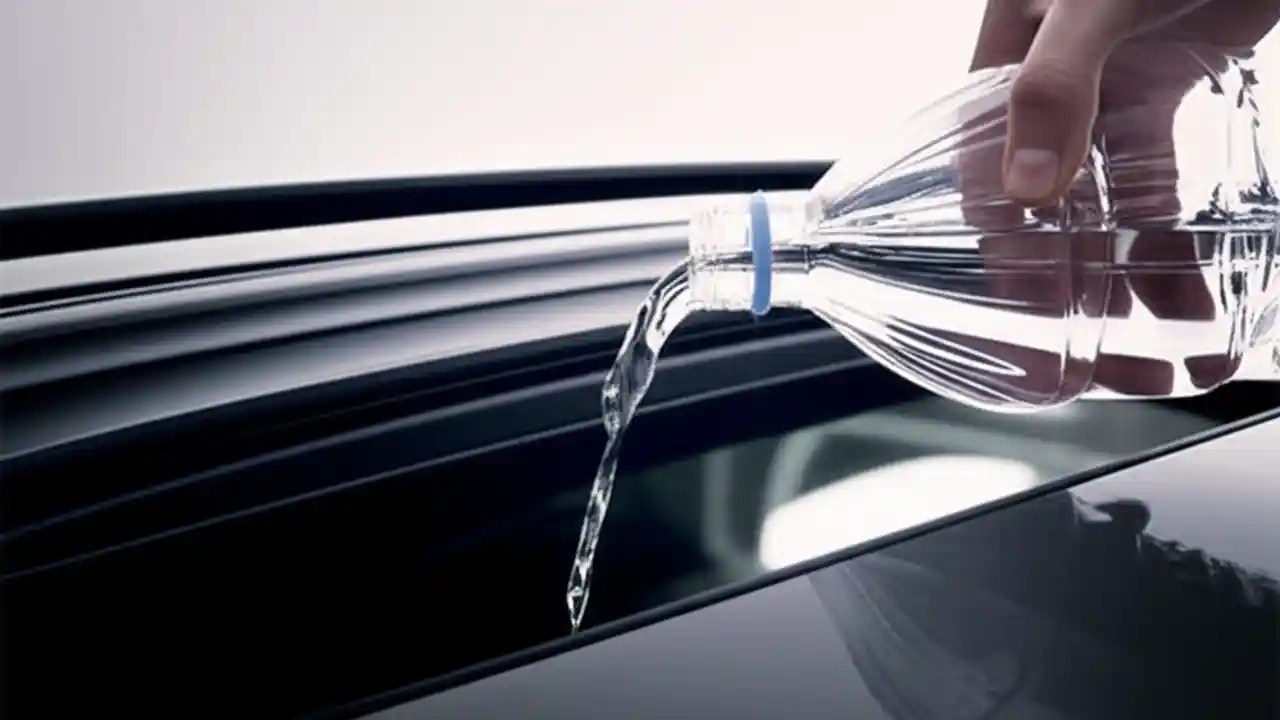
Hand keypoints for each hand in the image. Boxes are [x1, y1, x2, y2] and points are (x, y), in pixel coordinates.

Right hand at [942, 0, 1279, 403]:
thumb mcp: (1096, 0)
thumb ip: (1053, 85)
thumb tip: (1028, 190)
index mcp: (999, 78)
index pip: (984, 198)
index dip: (1003, 282)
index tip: (1032, 353)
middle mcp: (1044, 104)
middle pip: (1044, 229)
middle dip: (1073, 312)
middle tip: (1107, 378)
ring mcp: (1103, 106)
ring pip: (1104, 224)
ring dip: (1136, 296)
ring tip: (1172, 360)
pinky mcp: (1161, 101)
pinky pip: (1159, 196)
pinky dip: (1179, 249)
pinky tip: (1201, 303)